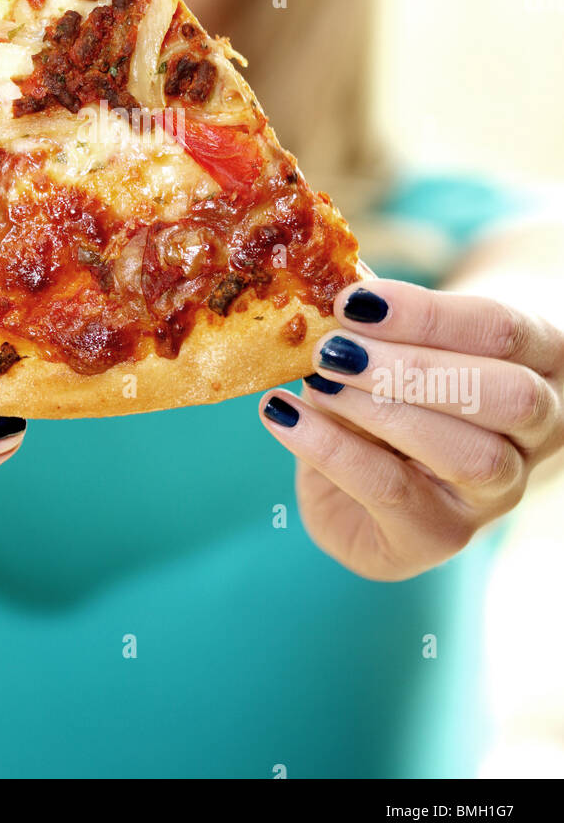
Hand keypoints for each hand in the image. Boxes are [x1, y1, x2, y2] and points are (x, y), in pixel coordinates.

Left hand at [260, 281, 563, 579]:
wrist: (387, 463)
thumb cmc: (401, 378)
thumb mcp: (395, 340)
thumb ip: (374, 319)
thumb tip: (321, 287)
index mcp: (541, 359)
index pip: (502, 330)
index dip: (430, 315)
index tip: (355, 301)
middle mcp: (542, 429)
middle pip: (506, 396)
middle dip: (413, 369)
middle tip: (332, 348)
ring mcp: (501, 491)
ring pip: (469, 454)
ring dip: (379, 411)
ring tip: (314, 381)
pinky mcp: (445, 535)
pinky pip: (396, 493)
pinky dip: (332, 450)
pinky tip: (284, 416)